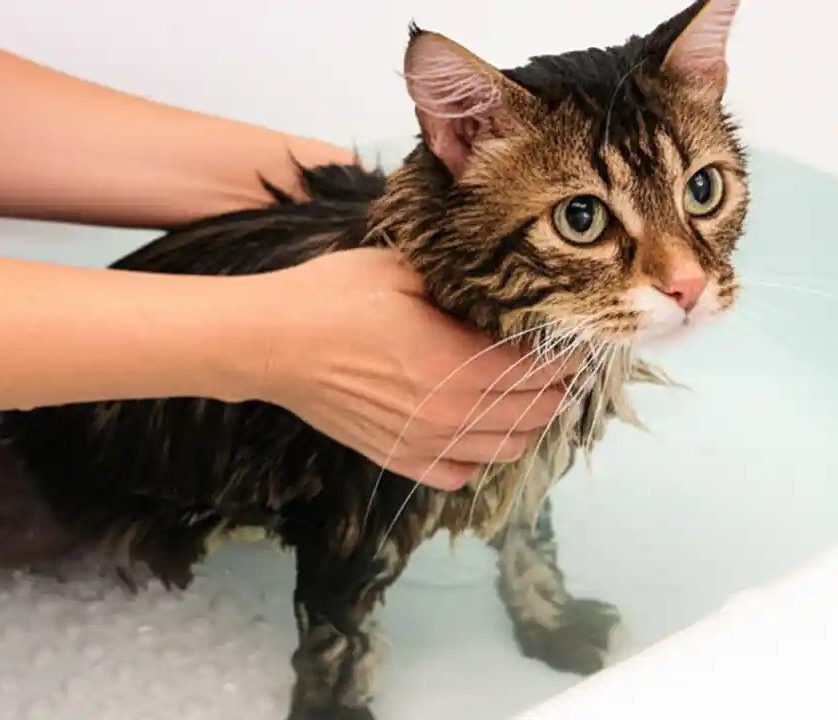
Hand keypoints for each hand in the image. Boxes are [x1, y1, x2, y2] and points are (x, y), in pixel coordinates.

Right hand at [257, 248, 573, 490]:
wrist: (273, 344)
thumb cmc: (334, 297)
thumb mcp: (405, 271)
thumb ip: (462, 287)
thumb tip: (506, 297)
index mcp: (458, 363)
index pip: (542, 369)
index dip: (563, 352)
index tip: (564, 335)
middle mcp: (451, 414)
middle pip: (536, 411)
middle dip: (554, 386)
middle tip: (550, 361)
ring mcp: (426, 444)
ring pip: (509, 448)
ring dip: (526, 421)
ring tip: (520, 392)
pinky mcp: (400, 460)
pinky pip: (462, 475)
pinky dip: (480, 456)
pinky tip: (473, 426)